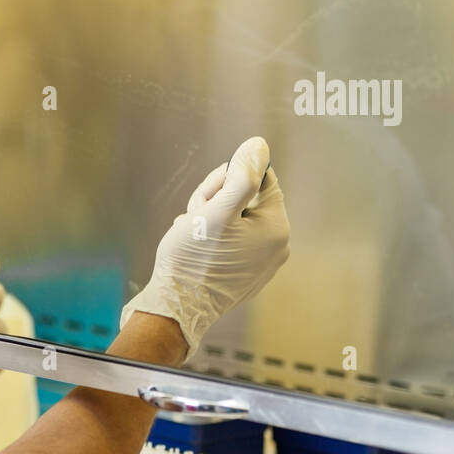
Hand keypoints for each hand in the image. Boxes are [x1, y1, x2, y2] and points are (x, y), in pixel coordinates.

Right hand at [119, 136, 290, 360]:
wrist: (177, 307)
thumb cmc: (192, 260)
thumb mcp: (214, 210)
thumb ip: (240, 176)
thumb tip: (259, 146)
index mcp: (276, 229)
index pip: (262, 179)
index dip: (229, 179)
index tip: (209, 197)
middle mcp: (277, 247)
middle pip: (248, 199)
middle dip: (217, 201)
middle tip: (195, 218)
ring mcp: (262, 264)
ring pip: (236, 221)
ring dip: (210, 219)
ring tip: (191, 236)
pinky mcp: (246, 276)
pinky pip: (232, 243)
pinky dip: (212, 240)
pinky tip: (195, 252)